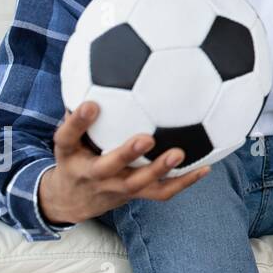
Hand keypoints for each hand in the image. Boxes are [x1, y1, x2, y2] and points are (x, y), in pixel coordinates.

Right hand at [37, 101, 209, 225]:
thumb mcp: (67, 137)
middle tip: (147, 138)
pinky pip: (161, 192)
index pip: (68, 138)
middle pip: (108, 167)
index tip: (91, 104)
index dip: (78, 122)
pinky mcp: (134, 196)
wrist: (71, 201)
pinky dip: (184, 181)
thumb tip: (90, 71)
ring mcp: (114, 188)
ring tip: (180, 153)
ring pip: (138, 183)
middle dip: (127, 153)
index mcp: (71, 155)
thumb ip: (79, 111)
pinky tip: (205, 166)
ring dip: (160, 169)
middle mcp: (92, 173)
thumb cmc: (75, 157)